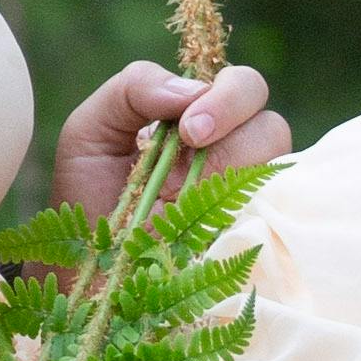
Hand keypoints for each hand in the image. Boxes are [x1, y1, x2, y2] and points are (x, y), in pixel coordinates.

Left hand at [50, 59, 288, 223]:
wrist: (81, 272)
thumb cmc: (85, 200)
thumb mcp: (90, 131)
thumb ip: (133, 89)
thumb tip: (192, 89)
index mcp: (196, 125)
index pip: (240, 89)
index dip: (223, 98)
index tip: (186, 128)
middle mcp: (228, 158)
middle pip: (269, 119)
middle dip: (234, 112)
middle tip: (193, 138)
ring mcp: (241, 199)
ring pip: (277, 162)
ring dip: (244, 161)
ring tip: (195, 189)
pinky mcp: (247, 237)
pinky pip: (279, 214)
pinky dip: (257, 207)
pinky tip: (216, 218)